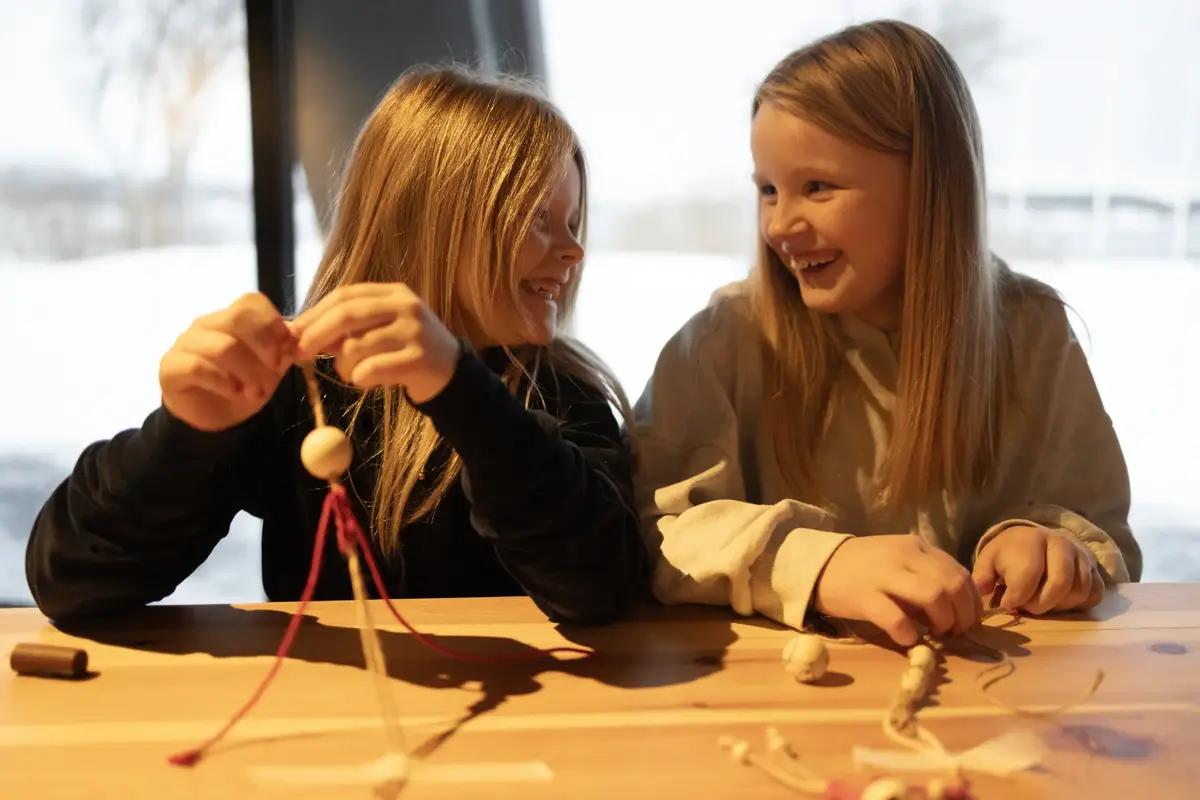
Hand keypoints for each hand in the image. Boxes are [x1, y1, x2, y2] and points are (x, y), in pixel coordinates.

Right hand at [159, 292, 295, 431]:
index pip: (251, 302)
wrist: (214, 415)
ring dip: (247, 372)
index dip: (273, 323)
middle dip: (264, 346)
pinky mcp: (171, 367)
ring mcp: (185, 343)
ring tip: (256, 392)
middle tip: (275, 370)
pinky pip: (196, 367)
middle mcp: (207, 324)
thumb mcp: (271, 367)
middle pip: (237, 318)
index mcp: (232, 318)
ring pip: (222, 346)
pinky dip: (222, 381)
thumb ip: (283, 348)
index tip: (288, 349)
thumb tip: (299, 337)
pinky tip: (234, 392)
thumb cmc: (244, 384)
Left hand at [290, 283, 459, 402]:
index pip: (345, 296)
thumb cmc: (406, 349)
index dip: (315, 313)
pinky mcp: (418, 360)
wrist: (451, 373)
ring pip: (356, 347)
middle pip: (347, 314)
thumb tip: (298, 332)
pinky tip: (368, 381)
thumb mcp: (382, 327)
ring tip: (351, 373)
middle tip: (300, 353)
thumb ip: (349, 325)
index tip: (294, 332)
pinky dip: (360, 379)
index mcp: (394, 293)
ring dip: (342, 366)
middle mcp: (406, 307)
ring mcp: (414, 332)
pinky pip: (371, 370)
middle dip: (317, 335)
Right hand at [814, 534, 981, 645]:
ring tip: (937, 634)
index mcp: (915, 546)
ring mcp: (883, 574)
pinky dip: (909, 634)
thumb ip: (926, 575)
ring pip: (933, 595)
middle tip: (956, 631)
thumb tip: (956, 609)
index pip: (959, 572)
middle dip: (962, 613)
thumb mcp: (898, 561)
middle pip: (952, 584)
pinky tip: (907, 639)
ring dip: (943, 621)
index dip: (972, 602)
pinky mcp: (864, 596)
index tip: (969, 621)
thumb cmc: (862, 568)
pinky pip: (897, 618)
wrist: (817, 565)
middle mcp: (903, 555)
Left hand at [972, 524, 1104, 614]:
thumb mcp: (989, 561)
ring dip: (1058, 606)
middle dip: (1040, 604)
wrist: (1034, 541)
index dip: (1016, 598)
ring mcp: (1082, 556)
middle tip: (1027, 606)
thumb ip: (982, 577)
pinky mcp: (1095, 570)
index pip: (1028, 575)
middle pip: (1060, 583)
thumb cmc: (1009, 555)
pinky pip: (1094, 595)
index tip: (1007, 602)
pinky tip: (1059, 602)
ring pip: (1078, 592)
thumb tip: (979, 591)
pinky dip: (1077, 605)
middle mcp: (1061, 544)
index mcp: (1031, 539)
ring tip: (1041, 601)